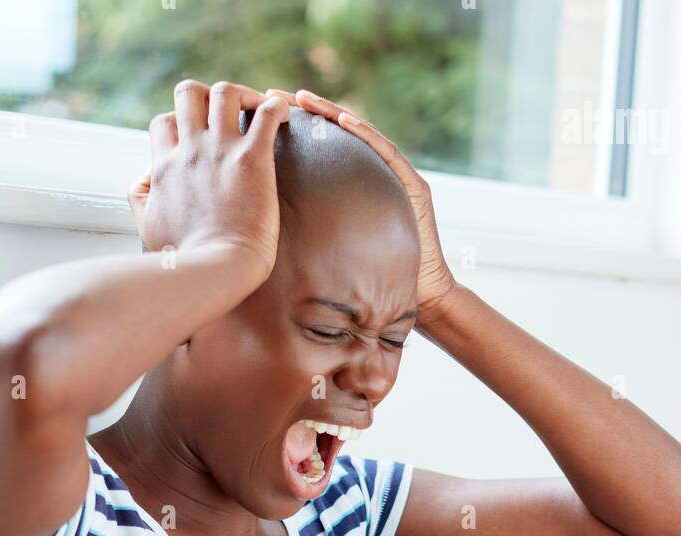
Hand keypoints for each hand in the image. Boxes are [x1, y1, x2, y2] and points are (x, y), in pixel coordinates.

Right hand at [129, 81, 290, 285]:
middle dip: (208, 96)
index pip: (164, 122)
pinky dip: (278, 107)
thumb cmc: (185, 258)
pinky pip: (267, 113)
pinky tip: (285, 116)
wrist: (215, 271)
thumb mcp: (148, 226)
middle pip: (189, 93)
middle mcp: (190, 151)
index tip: (198, 138)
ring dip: (244, 95)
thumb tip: (146, 178)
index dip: (180, 123)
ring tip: (258, 109)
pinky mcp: (252, 159)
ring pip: (225, 92)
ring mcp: (220, 152)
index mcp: (165, 167)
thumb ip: (141, 197)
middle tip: (228, 117)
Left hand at [266, 87, 457, 322]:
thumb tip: (264, 231)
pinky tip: (345, 122)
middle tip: (273, 94)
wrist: (418, 295)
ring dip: (332, 114)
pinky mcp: (414, 186)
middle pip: (336, 134)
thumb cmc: (373, 279)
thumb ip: (311, 231)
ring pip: (360, 135)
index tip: (261, 112)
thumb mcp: (331, 250)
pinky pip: (387, 154)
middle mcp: (374, 175)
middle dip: (306, 112)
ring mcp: (397, 177)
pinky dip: (366, 136)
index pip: (320, 147)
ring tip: (303, 99)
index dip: (293, 128)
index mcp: (353, 186)